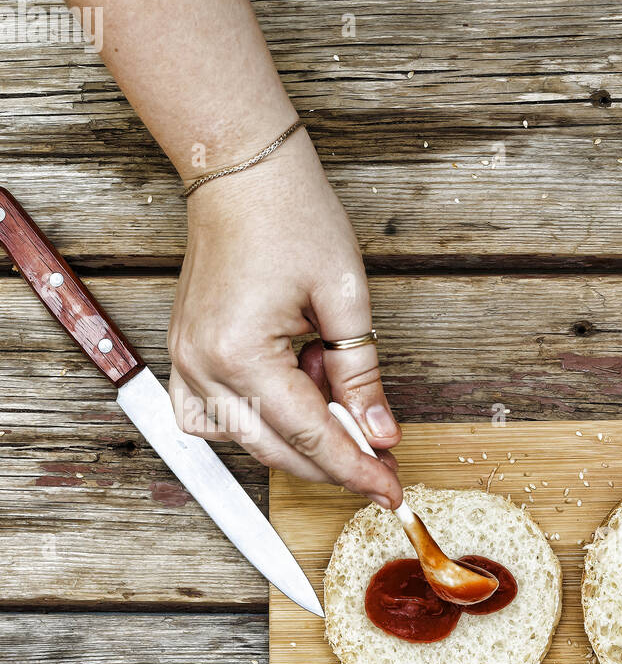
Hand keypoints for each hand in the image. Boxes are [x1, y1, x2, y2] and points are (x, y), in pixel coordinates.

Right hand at [167, 130, 401, 507]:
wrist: (240, 171)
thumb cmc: (291, 216)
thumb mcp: (345, 299)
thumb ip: (362, 376)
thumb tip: (380, 434)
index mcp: (240, 353)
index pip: (312, 437)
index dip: (358, 469)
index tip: (393, 492)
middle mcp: (202, 367)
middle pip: (279, 451)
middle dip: (337, 463)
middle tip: (385, 463)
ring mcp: (187, 363)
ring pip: (251, 442)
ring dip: (302, 440)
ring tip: (338, 392)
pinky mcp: (188, 356)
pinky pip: (223, 417)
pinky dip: (267, 421)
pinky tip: (299, 392)